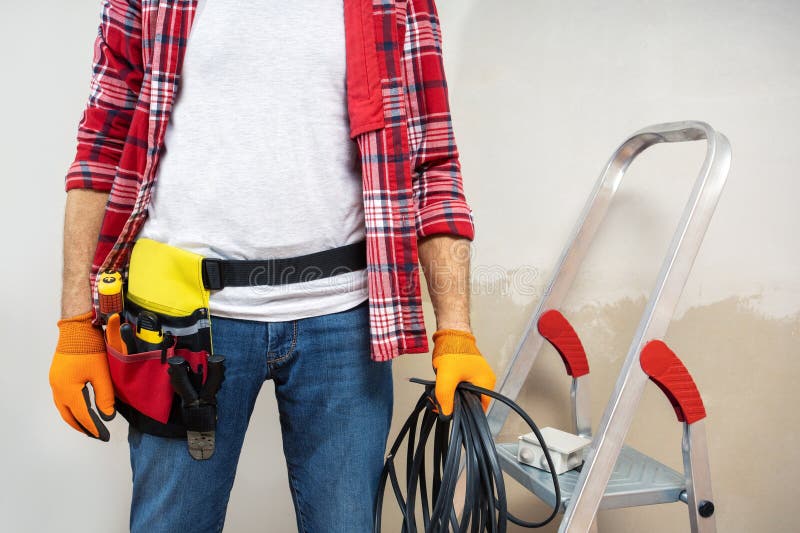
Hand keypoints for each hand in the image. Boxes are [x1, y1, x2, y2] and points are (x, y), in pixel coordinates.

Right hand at [49, 311, 115, 440]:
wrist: (77, 329)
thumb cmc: (90, 349)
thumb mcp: (101, 374)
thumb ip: (105, 396)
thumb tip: (108, 416)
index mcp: (68, 390)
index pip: (83, 415)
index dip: (95, 427)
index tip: (104, 436)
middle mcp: (58, 389)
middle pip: (69, 416)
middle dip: (83, 427)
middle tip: (96, 435)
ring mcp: (55, 383)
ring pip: (64, 409)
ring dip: (76, 419)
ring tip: (89, 426)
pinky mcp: (57, 377)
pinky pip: (62, 400)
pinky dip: (71, 408)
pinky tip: (80, 409)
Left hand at [431, 329, 495, 417]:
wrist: (450, 332)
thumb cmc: (453, 350)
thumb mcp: (446, 376)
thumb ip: (445, 397)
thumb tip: (445, 415)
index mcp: (486, 383)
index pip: (479, 409)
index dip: (463, 413)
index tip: (448, 412)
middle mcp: (484, 381)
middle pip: (469, 403)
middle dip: (453, 405)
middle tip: (437, 403)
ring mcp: (476, 377)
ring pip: (462, 396)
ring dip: (449, 397)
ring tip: (435, 394)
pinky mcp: (467, 374)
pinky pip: (460, 388)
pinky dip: (449, 390)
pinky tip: (439, 387)